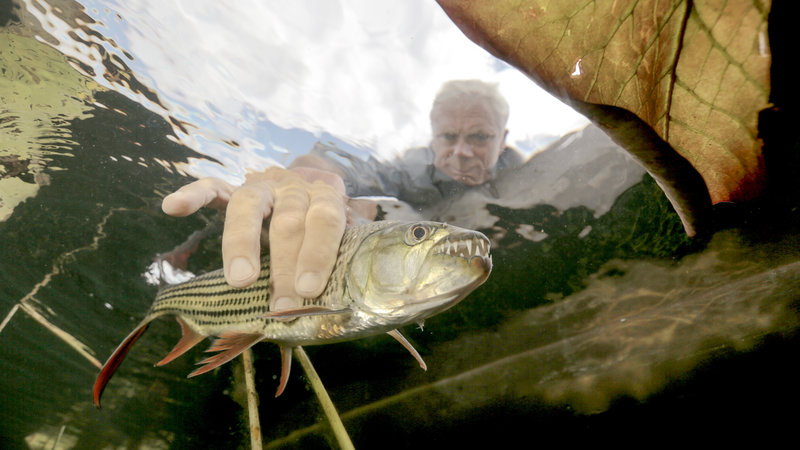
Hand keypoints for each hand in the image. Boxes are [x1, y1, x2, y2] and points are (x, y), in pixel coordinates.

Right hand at [162, 167, 347, 311]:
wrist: (306, 189)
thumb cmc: (322, 230)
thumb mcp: (340, 239)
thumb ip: (342, 260)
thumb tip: (344, 304)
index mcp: (325, 196)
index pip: (325, 220)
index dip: (318, 254)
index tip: (310, 289)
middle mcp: (293, 187)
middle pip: (288, 221)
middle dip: (285, 266)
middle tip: (282, 306)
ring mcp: (261, 186)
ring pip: (248, 205)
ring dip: (243, 244)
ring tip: (240, 280)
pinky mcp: (231, 189)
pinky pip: (210, 187)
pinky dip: (192, 195)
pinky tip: (172, 207)